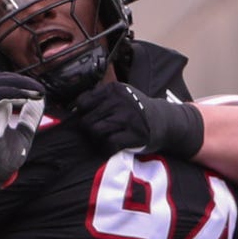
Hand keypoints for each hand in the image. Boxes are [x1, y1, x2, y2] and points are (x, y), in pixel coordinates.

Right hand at [0, 74, 45, 202]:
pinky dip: (12, 93)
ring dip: (20, 85)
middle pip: (0, 80)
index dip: (23, 83)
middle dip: (23, 80)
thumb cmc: (0, 160)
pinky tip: (27, 99)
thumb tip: (40, 99)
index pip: (5, 85)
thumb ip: (30, 118)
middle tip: (40, 90)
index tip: (41, 92)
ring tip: (37, 93)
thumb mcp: (24, 134)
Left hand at [72, 81, 203, 158]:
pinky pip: (109, 144)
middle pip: (86, 120)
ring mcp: (128, 118)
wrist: (166, 121)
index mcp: (114, 90)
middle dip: (90, 129)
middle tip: (102, 130)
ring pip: (95, 132)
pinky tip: (115, 144)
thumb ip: (99, 98)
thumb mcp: (120, 96)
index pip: (82, 103)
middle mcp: (121, 101)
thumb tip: (71, 109)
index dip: (83, 113)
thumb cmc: (136, 110)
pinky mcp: (134, 135)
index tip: (91, 117)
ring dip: (98, 138)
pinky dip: (108, 148)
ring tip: (108, 136)